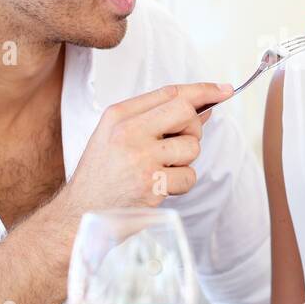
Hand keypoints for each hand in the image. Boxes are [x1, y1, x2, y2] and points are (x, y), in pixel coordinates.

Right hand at [63, 82, 233, 210]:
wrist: (80, 213)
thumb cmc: (102, 173)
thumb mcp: (115, 134)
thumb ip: (156, 116)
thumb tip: (203, 107)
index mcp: (119, 116)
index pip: (170, 93)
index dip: (202, 90)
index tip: (224, 91)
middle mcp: (129, 134)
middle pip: (186, 113)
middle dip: (192, 128)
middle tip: (177, 143)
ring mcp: (141, 160)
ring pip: (192, 148)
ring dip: (184, 161)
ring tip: (159, 169)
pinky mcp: (152, 187)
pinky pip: (189, 177)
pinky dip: (180, 184)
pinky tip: (159, 187)